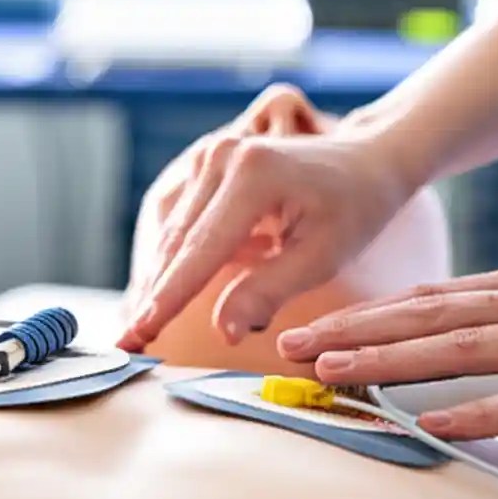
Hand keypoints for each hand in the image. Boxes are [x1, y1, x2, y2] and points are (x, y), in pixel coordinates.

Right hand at [118, 87, 417, 350]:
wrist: (367, 161)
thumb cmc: (354, 209)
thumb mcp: (321, 256)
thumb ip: (268, 292)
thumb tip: (224, 331)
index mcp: (253, 175)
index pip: (200, 252)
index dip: (167, 300)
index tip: (137, 336)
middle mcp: (222, 156)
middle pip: (177, 243)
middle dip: (154, 295)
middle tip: (130, 343)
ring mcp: (211, 155)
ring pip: (173, 233)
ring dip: (160, 279)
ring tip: (142, 326)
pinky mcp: (208, 163)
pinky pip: (182, 220)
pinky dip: (176, 258)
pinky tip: (166, 293)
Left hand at [275, 259, 497, 439]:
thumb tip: (486, 346)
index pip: (438, 299)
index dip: (372, 314)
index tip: (317, 325)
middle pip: (431, 315)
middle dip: (354, 330)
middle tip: (290, 341)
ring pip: (463, 347)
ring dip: (390, 359)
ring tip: (330, 371)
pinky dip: (477, 411)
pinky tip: (431, 423)